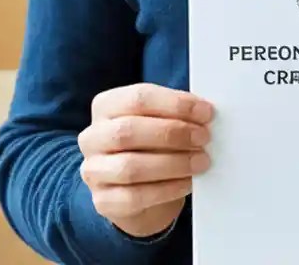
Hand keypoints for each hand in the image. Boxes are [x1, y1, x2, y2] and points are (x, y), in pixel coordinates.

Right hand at [78, 83, 214, 237]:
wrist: (135, 192)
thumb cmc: (150, 149)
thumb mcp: (157, 123)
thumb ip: (175, 115)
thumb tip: (204, 113)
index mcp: (105, 107)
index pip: (137, 98)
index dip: (174, 104)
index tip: (205, 112)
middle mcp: (93, 137)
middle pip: (129, 130)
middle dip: (173, 133)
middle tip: (203, 138)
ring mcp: (94, 170)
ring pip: (130, 167)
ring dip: (173, 163)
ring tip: (200, 161)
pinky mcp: (103, 200)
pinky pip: (136, 196)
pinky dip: (167, 189)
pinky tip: (187, 183)